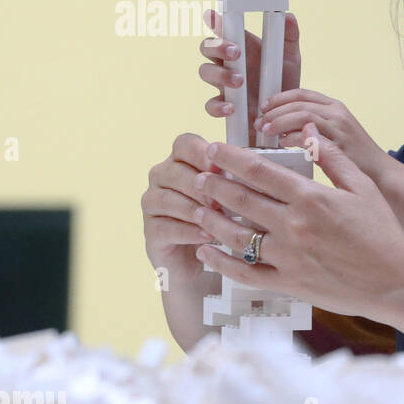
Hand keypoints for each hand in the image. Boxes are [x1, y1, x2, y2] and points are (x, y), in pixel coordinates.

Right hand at [141, 133, 219, 288]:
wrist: (204, 259)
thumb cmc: (220, 220)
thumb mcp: (232, 197)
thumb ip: (234, 181)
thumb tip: (253, 173)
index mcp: (181, 161)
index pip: (185, 144)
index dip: (202, 153)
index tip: (221, 168)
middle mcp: (161, 177)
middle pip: (174, 171)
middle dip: (201, 186)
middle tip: (222, 200)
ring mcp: (152, 203)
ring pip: (167, 199)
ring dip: (194, 208)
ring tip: (216, 218)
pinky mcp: (150, 231)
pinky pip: (165, 226)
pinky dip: (188, 231)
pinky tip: (207, 235)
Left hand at [191, 123, 403, 321]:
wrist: (395, 280)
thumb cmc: (383, 232)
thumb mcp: (363, 187)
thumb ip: (332, 158)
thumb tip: (309, 131)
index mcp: (311, 197)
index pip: (259, 170)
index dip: (230, 157)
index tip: (214, 149)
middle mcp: (293, 225)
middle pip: (240, 199)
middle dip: (213, 185)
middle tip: (198, 176)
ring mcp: (288, 256)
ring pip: (235, 235)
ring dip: (211, 220)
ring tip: (197, 209)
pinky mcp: (287, 282)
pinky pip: (244, 271)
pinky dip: (220, 261)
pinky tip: (206, 250)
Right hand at [199, 9, 301, 146]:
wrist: (287, 112)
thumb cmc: (284, 79)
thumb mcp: (291, 57)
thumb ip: (289, 37)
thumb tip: (288, 16)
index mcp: (239, 46)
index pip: (222, 29)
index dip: (214, 21)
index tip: (214, 16)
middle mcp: (227, 62)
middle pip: (207, 47)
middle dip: (217, 47)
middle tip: (236, 52)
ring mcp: (223, 84)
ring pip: (206, 72)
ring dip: (220, 74)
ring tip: (240, 81)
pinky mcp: (225, 106)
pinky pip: (211, 105)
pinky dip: (218, 106)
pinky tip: (232, 108)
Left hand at [253, 88, 388, 182]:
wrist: (382, 174)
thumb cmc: (356, 158)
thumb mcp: (335, 133)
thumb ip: (313, 126)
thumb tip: (282, 126)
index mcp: (335, 107)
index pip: (302, 93)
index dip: (279, 98)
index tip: (264, 107)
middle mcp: (337, 113)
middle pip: (298, 102)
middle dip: (274, 111)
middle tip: (260, 123)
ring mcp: (339, 127)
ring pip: (301, 114)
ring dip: (280, 122)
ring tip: (266, 132)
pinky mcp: (339, 143)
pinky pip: (309, 135)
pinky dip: (292, 137)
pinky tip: (283, 144)